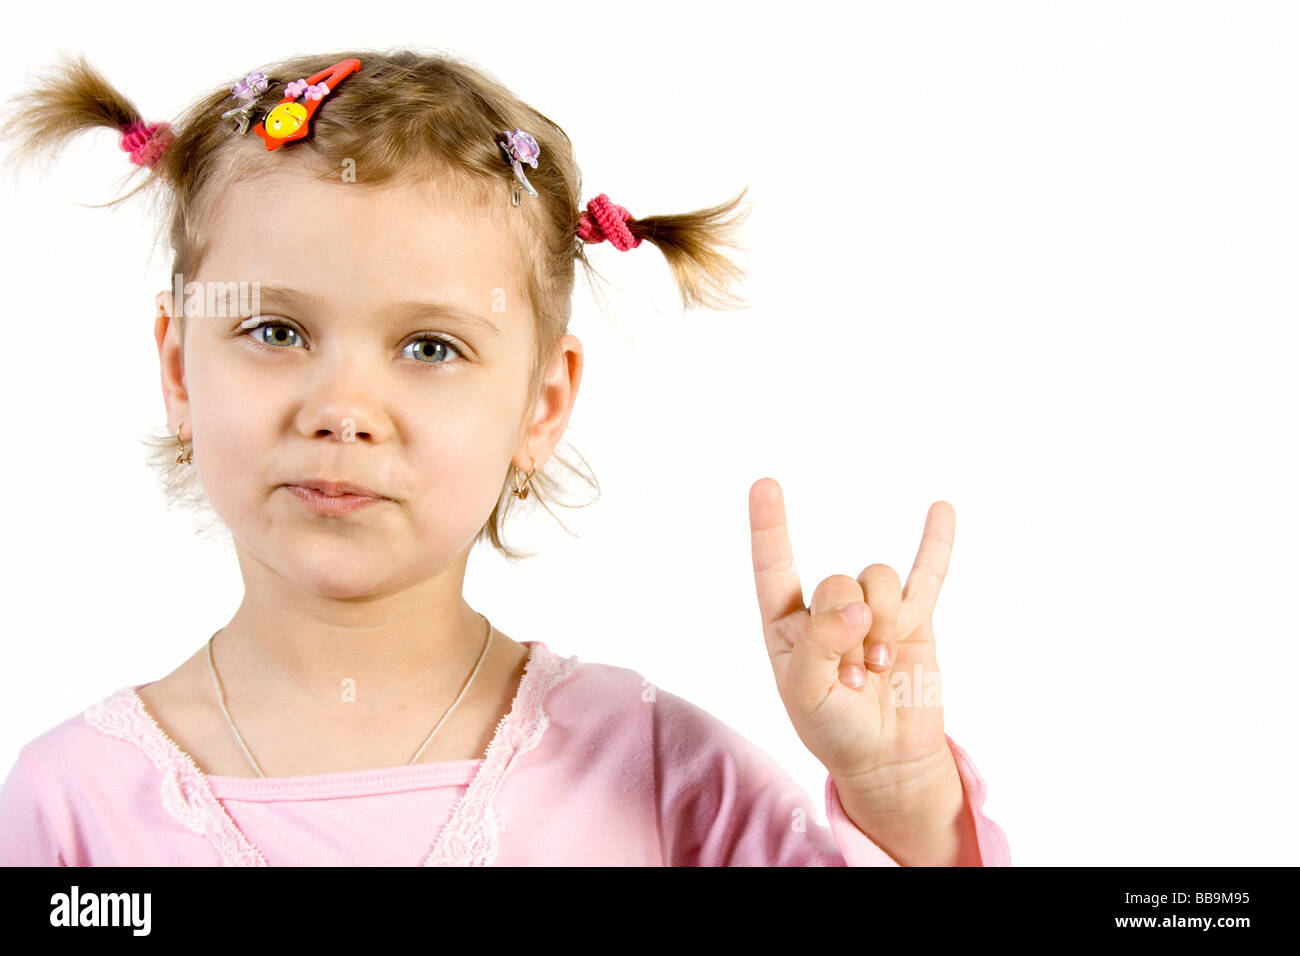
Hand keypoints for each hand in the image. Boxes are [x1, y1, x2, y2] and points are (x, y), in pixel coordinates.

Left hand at [748, 477, 962, 835]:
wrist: (887, 760)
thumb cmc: (835, 729)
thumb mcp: (807, 696)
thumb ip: (820, 644)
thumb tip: (856, 607)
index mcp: (789, 625)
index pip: (774, 568)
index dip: (770, 528)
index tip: (764, 485)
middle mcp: (829, 610)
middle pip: (841, 581)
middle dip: (851, 629)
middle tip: (852, 677)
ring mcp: (874, 612)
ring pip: (880, 580)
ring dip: (883, 625)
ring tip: (878, 668)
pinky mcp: (914, 620)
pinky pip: (928, 574)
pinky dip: (936, 543)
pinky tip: (941, 508)